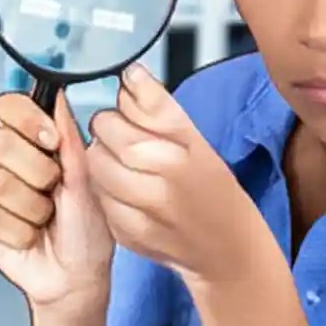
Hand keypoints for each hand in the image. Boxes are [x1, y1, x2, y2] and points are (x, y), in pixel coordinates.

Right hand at [0, 90, 115, 312]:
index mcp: (35, 143)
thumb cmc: (87, 232)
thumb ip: (69, 140)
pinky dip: (20, 229)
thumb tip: (57, 97)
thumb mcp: (87, 181)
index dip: (25, 118)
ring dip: (33, 207)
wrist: (77, 276)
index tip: (50, 139)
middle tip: (54, 190)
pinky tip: (30, 234)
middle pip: (1, 142)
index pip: (9, 107)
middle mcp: (10, 161)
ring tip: (45, 218)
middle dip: (37, 172)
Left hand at [85, 63, 279, 288]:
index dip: (116, 111)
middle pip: (106, 141)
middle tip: (118, 140)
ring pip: (96, 170)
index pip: (126, 115)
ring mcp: (146, 213)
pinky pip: (99, 201)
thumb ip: (158, 108)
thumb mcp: (197, 142)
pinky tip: (123, 193)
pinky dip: (104, 193)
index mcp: (184, 151)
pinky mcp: (129, 235)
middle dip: (105, 134)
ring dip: (100, 163)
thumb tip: (131, 75)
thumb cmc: (214, 191)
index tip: (121, 112)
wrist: (228, 250)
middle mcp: (165, 182)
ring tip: (120, 166)